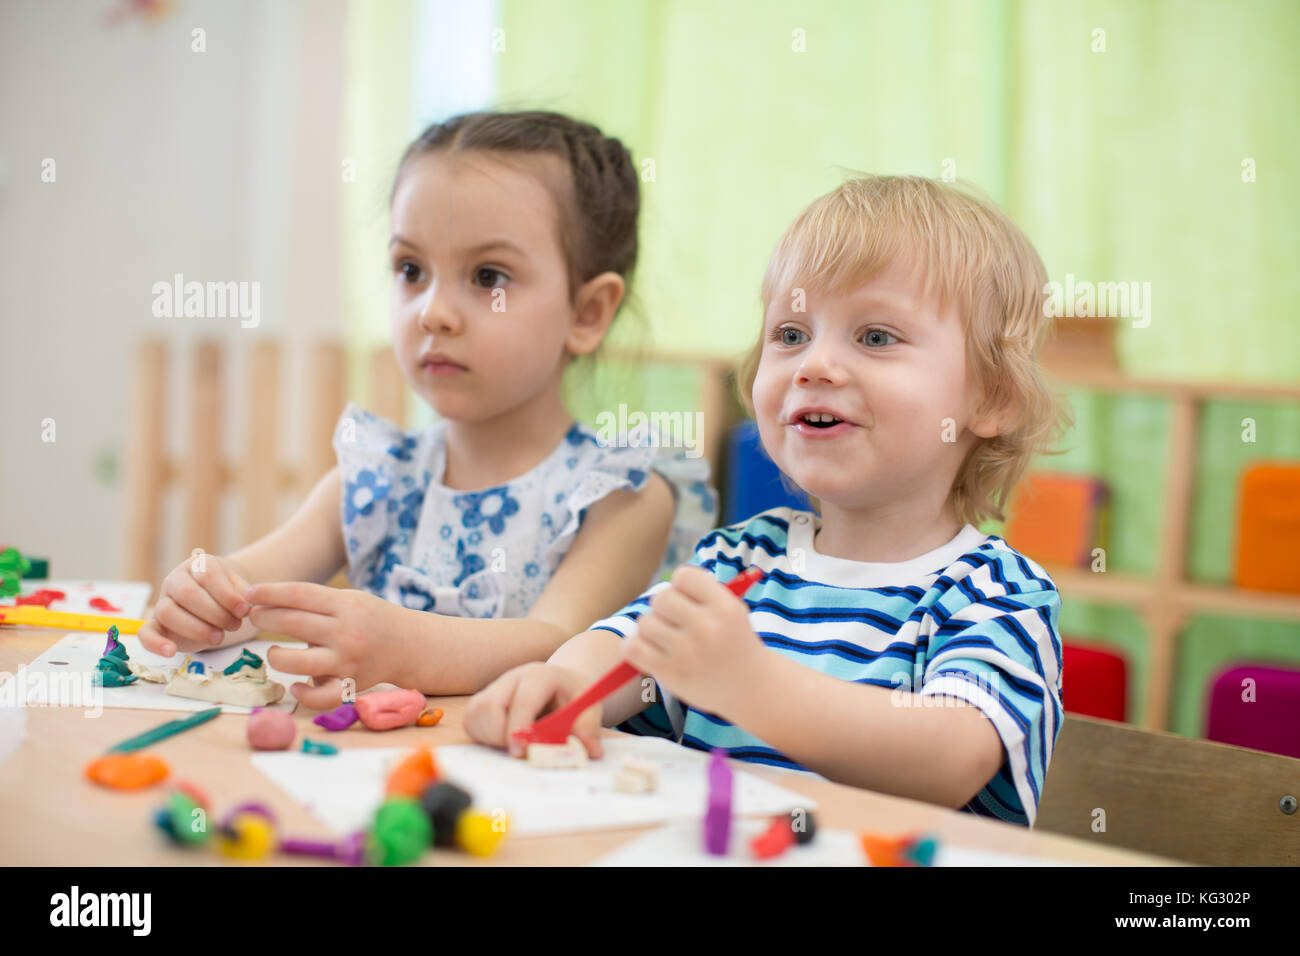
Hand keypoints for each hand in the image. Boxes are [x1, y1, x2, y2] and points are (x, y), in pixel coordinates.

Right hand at [139, 553, 250, 655]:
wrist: (216, 604)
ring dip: (196, 628)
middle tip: (235, 625)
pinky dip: (155, 644)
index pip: (207, 574)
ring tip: (218, 637)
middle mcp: (175, 580)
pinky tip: (170, 652)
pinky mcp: (155, 624)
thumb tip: (244, 603)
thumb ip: (241, 593)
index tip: (243, 610)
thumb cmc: (228, 594)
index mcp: (198, 565)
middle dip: (215, 613)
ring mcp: (163, 601)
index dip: (227, 594)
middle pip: (188, 594)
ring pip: (168, 612)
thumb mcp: (239, 588)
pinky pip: (145, 632)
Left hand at [244, 582, 416, 709]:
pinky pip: (321, 696)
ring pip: (299, 662)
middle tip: (253, 617)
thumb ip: (316, 602)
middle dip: (264, 618)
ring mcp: (347, 660)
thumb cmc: (372, 619)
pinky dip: (303, 693)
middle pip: (292, 623)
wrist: (410, 644)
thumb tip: (269, 604)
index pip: (299, 594)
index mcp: (345, 605)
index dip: (269, 593)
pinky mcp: (350, 684)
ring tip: (274, 651)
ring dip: (276, 655)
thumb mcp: (350, 600)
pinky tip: (295, 686)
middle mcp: (345, 631)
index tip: (250, 594)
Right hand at [464, 663, 604, 758]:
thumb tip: (592, 751)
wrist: (562, 684)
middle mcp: (512, 678)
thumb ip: (589, 727)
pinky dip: (482, 737)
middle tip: (519, 753)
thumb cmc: (574, 695)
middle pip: (490, 706)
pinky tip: (503, 741)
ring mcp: (495, 688)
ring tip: (514, 745)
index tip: (519, 753)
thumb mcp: (588, 706)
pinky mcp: (483, 702)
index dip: (519, 728)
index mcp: (539, 675)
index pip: (523, 700)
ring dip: (490, 738)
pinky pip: (471, 721)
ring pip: (475, 714)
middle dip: (500, 736)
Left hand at [623, 565, 765, 717]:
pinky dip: (635, 646)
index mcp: (725, 608)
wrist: (751, 689)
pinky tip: (649, 650)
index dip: (682, 587)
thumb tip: (668, 581)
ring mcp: (687, 652)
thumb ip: (703, 593)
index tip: (689, 601)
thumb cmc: (734, 644)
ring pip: (645, 622)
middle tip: (677, 622)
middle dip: (665, 608)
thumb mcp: (733, 612)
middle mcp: (707, 628)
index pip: (683, 576)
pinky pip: (632, 647)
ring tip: (668, 640)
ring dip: (651, 629)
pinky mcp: (669, 673)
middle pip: (661, 598)